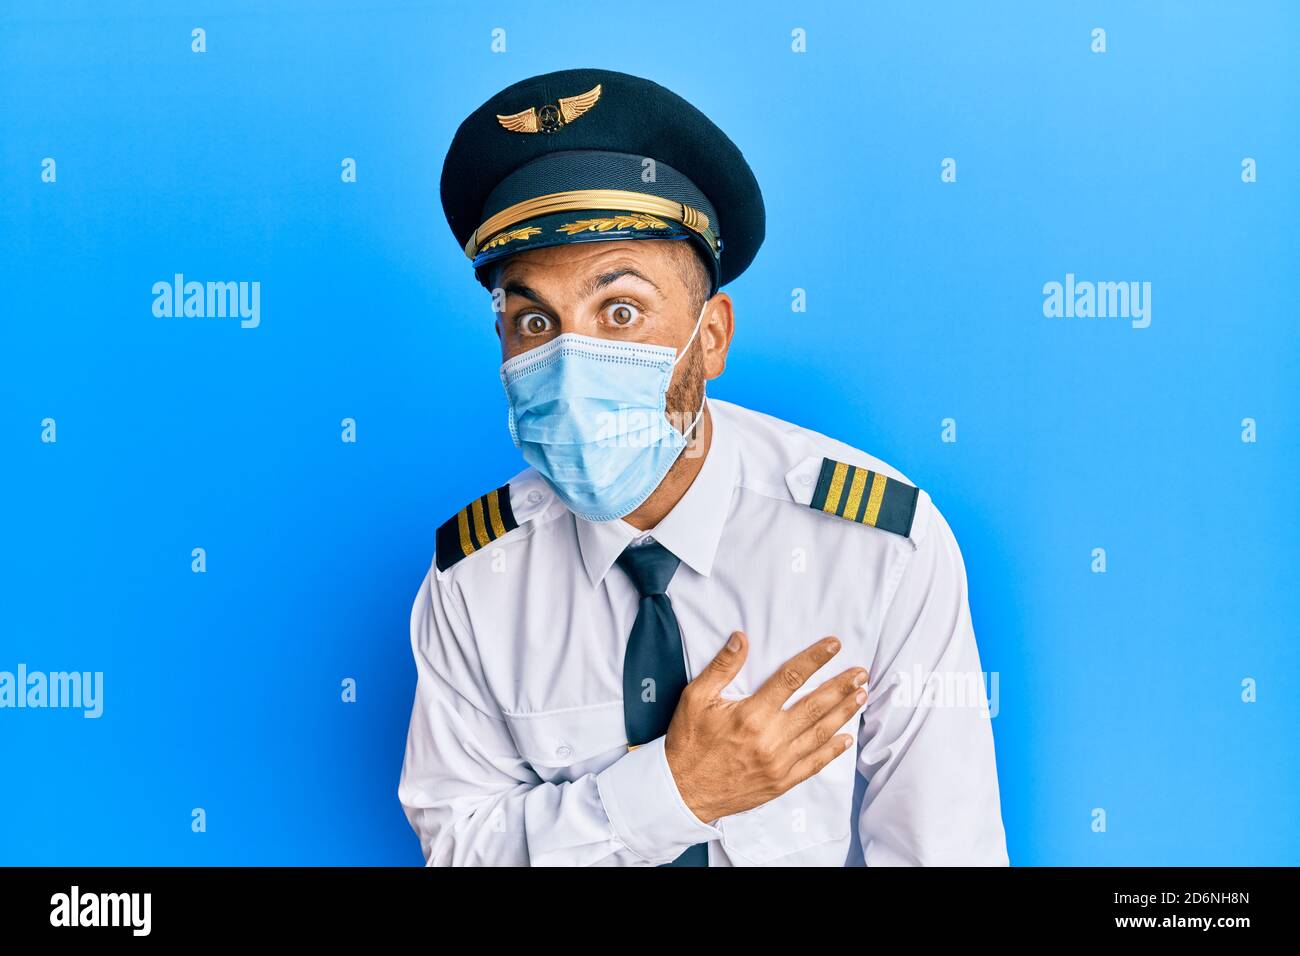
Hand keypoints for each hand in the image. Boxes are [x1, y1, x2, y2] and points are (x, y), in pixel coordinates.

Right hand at [663, 631, 867, 823]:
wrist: (682, 791)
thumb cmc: (688, 742)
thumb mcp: (695, 698)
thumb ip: (721, 667)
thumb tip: (741, 638)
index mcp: (752, 714)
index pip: (791, 678)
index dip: (815, 659)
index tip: (834, 645)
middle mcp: (771, 738)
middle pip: (816, 705)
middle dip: (842, 686)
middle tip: (862, 672)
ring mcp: (779, 762)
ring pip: (820, 733)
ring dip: (843, 713)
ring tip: (861, 696)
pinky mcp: (781, 782)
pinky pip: (814, 764)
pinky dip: (832, 751)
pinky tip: (846, 739)